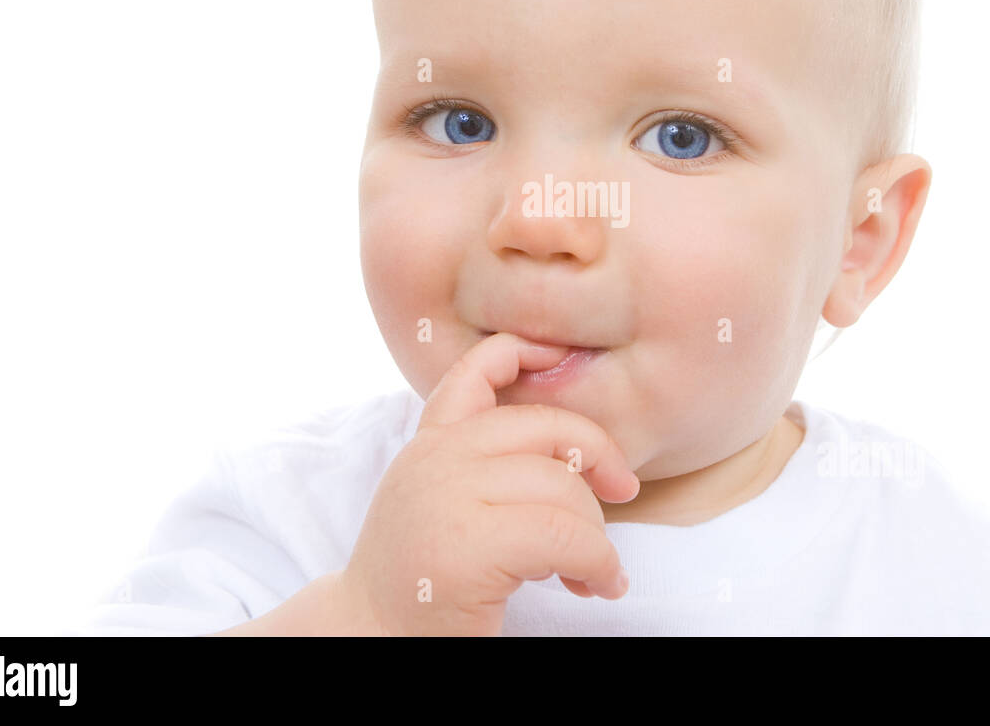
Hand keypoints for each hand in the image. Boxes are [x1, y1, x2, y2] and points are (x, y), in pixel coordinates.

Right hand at [337, 332, 639, 635]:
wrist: (369, 638)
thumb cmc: (421, 579)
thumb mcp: (439, 499)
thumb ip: (479, 460)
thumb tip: (571, 452)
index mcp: (430, 444)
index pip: (476, 372)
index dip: (520, 351)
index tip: (560, 355)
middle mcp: (437, 459)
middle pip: (547, 429)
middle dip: (598, 459)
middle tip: (620, 494)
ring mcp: (450, 497)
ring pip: (564, 489)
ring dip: (597, 534)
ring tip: (592, 570)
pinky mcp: (470, 546)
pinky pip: (568, 538)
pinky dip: (600, 564)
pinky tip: (597, 584)